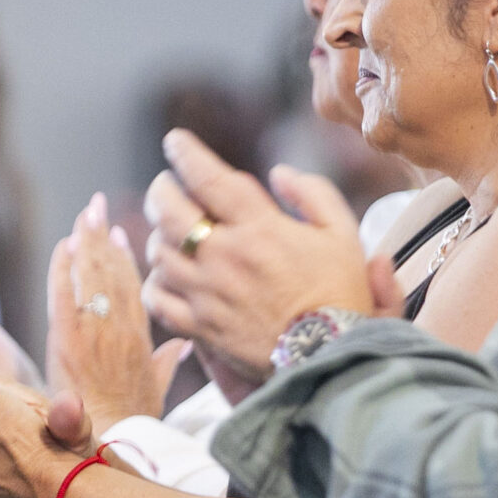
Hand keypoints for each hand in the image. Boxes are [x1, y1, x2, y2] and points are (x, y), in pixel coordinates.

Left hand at [48, 193, 190, 431]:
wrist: (110, 442)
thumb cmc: (132, 424)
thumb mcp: (157, 391)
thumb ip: (168, 364)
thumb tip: (184, 345)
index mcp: (142, 337)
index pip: (134, 288)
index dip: (125, 259)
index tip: (119, 233)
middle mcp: (121, 327)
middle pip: (112, 272)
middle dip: (102, 236)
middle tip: (96, 206)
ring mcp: (94, 331)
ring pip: (91, 275)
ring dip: (85, 241)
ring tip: (83, 214)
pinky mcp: (67, 338)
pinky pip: (63, 293)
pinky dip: (62, 268)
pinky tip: (62, 246)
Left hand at [142, 129, 391, 381]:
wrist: (332, 356)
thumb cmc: (341, 293)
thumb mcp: (342, 231)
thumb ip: (312, 193)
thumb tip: (279, 173)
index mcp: (259, 228)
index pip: (208, 178)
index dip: (185, 153)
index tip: (175, 141)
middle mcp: (225, 257)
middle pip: (167, 209)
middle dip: (161, 189)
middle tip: (168, 185)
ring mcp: (207, 293)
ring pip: (158, 252)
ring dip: (159, 233)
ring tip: (171, 229)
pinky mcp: (200, 327)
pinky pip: (157, 300)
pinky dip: (155, 282)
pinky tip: (167, 275)